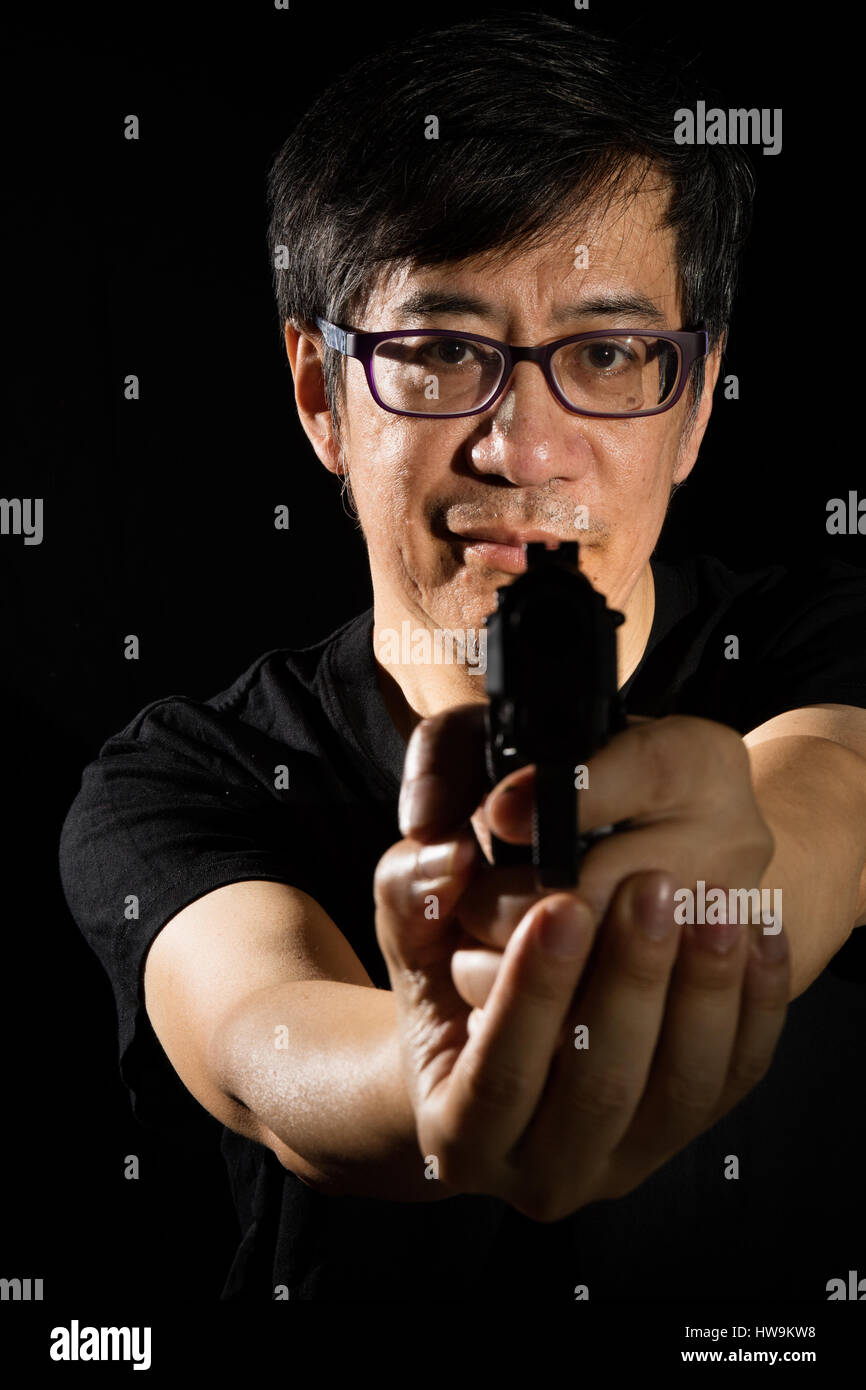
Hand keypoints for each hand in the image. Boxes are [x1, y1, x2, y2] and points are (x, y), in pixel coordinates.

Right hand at [374, 706, 788, 1220]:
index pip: (500, 1072)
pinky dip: (755, 1009)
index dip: (534, 990)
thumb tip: (451, 859)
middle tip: (653, 888)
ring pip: (679, 1092)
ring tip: (716, 906)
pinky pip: (732, 1081)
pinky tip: (760, 933)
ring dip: (704, 995)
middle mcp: (544, 1173)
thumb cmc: (442, 991)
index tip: (563, 904)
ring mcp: (622, 1163)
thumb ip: (412, 895)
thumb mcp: (409, 943)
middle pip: (600, 1087)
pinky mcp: (680, 1138)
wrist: (482, 1059)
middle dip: (631, 980)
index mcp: (461, 1135)